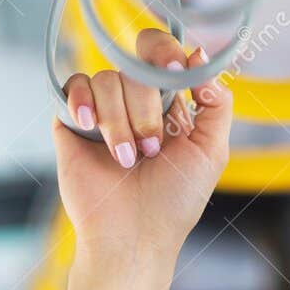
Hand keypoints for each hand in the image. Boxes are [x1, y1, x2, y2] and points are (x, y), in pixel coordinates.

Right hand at [52, 28, 232, 263]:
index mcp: (168, 106)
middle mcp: (134, 104)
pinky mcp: (72, 121)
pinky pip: (74, 86)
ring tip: (127, 159)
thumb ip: (216, 104)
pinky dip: (85, 104)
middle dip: (148, 107)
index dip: (166, 56)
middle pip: (135, 65)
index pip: (162, 55)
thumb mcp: (211, 152)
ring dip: (121, 123)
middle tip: (152, 147)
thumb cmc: (173, 202)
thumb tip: (200, 57)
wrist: (133, 234)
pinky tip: (90, 128)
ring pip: (107, 79)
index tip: (176, 71)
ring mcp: (102, 111)